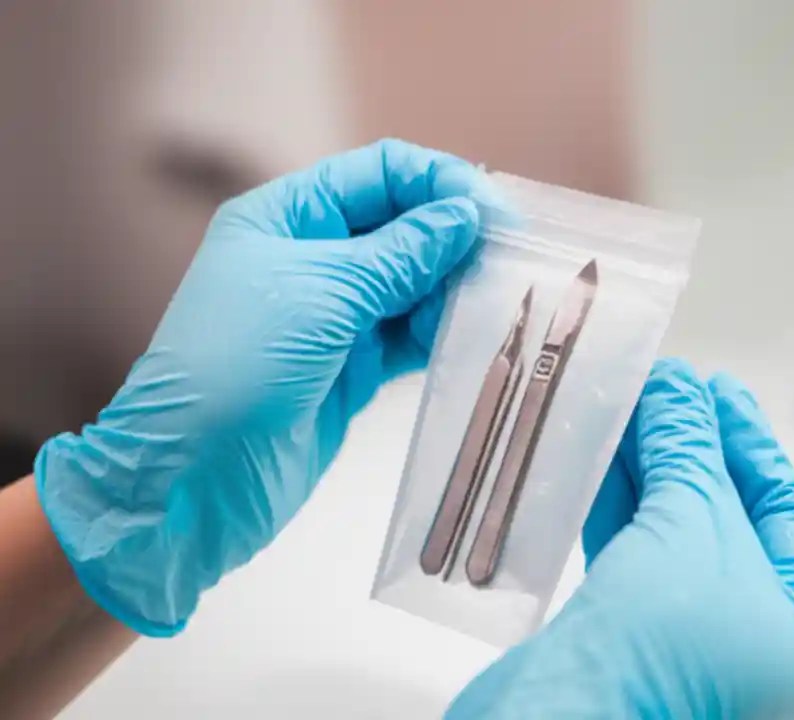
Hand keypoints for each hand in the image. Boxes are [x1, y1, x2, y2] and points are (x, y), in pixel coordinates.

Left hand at [35, 139, 496, 635]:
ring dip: (455, 286)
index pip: (379, 173)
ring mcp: (337, 315)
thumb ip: (402, 254)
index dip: (438, 181)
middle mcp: (315, 257)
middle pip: (404, 224)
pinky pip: (412, 335)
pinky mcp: (356, 367)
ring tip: (500, 296)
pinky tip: (478, 332)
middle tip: (513, 255)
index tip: (493, 209)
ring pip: (415, 282)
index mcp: (289, 216)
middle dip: (455, 234)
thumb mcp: (325, 294)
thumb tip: (464, 216)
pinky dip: (444, 331)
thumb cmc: (239, 364)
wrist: (195, 478)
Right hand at [449, 360, 793, 718]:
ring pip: (669, 534)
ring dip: (647, 467)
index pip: (785, 513)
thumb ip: (690, 449)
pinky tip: (601, 455)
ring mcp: (684, 644)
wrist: (564, 719)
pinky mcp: (624, 641)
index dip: (749, 443)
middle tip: (670, 388)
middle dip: (691, 448)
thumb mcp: (690, 522)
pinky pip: (629, 557)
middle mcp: (748, 641)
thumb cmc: (658, 642)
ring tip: (630, 405)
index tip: (719, 391)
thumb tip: (680, 389)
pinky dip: (617, 505)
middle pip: (723, 518)